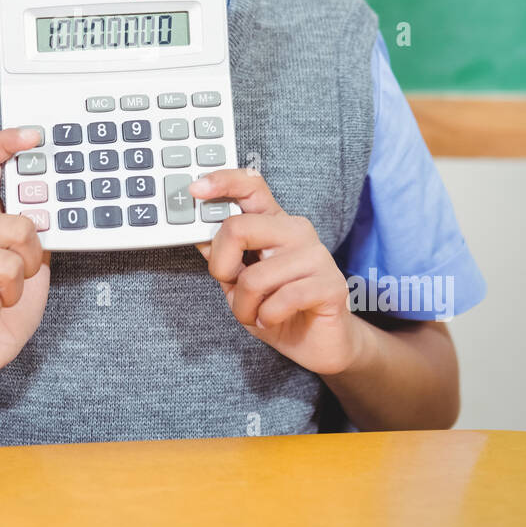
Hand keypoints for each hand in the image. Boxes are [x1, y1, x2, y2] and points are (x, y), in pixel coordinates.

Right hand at [0, 127, 51, 395]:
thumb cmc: (5, 304)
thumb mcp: (32, 262)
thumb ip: (34, 231)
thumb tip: (47, 203)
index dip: (7, 142)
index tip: (34, 135)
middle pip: (18, 225)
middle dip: (31, 262)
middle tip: (15, 282)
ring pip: (6, 261)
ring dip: (13, 290)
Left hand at [188, 168, 364, 375]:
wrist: (318, 344)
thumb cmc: (277, 308)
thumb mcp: (238, 280)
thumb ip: (222, 254)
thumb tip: (196, 230)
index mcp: (274, 222)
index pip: (251, 185)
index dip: (221, 182)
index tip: (194, 190)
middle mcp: (296, 231)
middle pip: (238, 228)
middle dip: (221, 267)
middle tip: (231, 287)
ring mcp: (316, 256)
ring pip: (253, 277)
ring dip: (244, 307)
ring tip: (256, 313)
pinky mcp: (330, 285)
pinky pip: (280, 300)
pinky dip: (267, 317)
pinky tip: (274, 319)